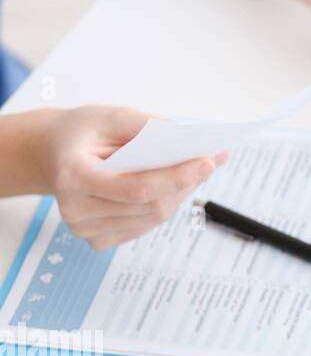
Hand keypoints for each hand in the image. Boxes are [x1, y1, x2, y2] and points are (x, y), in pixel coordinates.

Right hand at [33, 108, 224, 250]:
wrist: (53, 153)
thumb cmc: (83, 132)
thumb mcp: (111, 116)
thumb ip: (148, 125)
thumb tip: (188, 138)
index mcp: (74, 177)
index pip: (138, 188)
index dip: (177, 177)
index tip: (209, 161)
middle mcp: (76, 210)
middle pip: (151, 206)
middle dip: (186, 183)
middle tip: (211, 161)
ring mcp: (85, 229)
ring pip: (153, 218)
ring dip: (180, 194)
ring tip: (193, 170)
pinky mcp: (97, 239)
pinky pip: (145, 226)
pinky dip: (165, 205)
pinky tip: (170, 186)